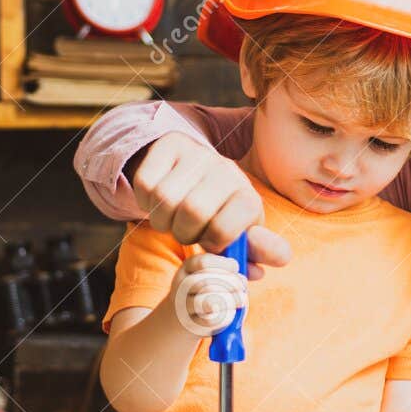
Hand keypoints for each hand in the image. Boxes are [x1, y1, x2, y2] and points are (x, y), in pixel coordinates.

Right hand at [132, 133, 291, 278]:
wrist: (199, 176)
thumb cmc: (222, 215)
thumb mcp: (243, 236)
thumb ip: (257, 252)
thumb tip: (265, 266)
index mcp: (247, 196)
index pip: (224, 228)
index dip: (211, 243)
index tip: (211, 242)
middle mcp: (225, 169)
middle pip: (192, 211)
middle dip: (183, 233)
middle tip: (187, 232)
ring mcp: (197, 153)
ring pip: (164, 198)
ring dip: (162, 220)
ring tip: (174, 218)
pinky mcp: (170, 145)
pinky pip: (145, 183)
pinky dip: (145, 203)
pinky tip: (159, 202)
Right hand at [169, 253, 247, 334]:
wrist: (185, 317)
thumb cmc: (207, 291)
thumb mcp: (217, 275)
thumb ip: (236, 272)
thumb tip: (260, 272)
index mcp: (188, 267)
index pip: (203, 262)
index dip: (224, 265)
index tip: (236, 268)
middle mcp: (181, 284)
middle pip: (207, 282)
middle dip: (231, 284)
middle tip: (242, 287)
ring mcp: (182, 305)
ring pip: (208, 300)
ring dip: (231, 300)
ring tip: (241, 300)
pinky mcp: (189, 323)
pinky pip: (210, 320)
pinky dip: (225, 317)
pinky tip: (231, 314)